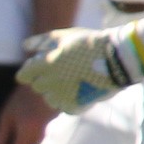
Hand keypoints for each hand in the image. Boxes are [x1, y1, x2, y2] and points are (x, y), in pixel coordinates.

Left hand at [15, 25, 143, 112]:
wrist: (119, 58)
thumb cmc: (90, 43)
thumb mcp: (65, 37)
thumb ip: (41, 41)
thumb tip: (24, 46)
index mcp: (45, 64)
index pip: (24, 75)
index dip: (31, 71)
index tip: (40, 67)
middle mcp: (50, 82)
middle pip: (37, 86)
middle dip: (45, 79)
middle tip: (64, 70)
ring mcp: (62, 96)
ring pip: (50, 98)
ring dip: (57, 91)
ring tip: (75, 79)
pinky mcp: (74, 106)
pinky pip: (64, 107)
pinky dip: (70, 100)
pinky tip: (82, 89)